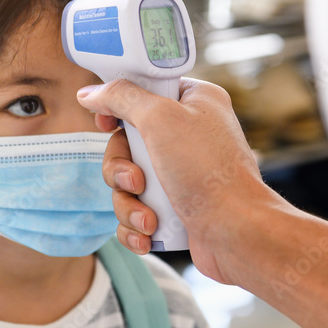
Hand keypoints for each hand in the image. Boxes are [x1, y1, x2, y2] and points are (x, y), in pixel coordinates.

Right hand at [79, 78, 271, 283]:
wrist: (237, 232)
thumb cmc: (207, 171)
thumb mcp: (160, 119)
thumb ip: (122, 98)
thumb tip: (90, 92)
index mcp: (193, 102)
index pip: (143, 92)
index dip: (118, 108)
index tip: (106, 123)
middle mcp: (189, 134)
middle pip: (127, 143)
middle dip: (122, 170)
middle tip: (136, 182)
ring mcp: (183, 173)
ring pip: (129, 182)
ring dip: (129, 204)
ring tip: (148, 219)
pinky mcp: (178, 207)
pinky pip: (138, 210)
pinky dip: (137, 225)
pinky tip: (148, 235)